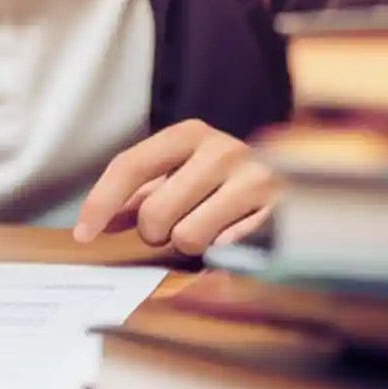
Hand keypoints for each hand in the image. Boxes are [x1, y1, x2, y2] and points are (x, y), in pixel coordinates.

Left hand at [73, 120, 277, 254]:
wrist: (303, 185)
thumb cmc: (224, 184)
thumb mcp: (179, 176)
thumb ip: (137, 195)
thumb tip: (95, 223)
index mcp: (190, 134)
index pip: (129, 166)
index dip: (100, 203)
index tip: (84, 235)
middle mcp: (223, 149)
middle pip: (154, 214)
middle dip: (156, 232)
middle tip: (176, 225)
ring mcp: (255, 180)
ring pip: (187, 237)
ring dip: (190, 245)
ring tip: (209, 230)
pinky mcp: (278, 215)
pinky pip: (223, 253)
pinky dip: (220, 254)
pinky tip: (233, 237)